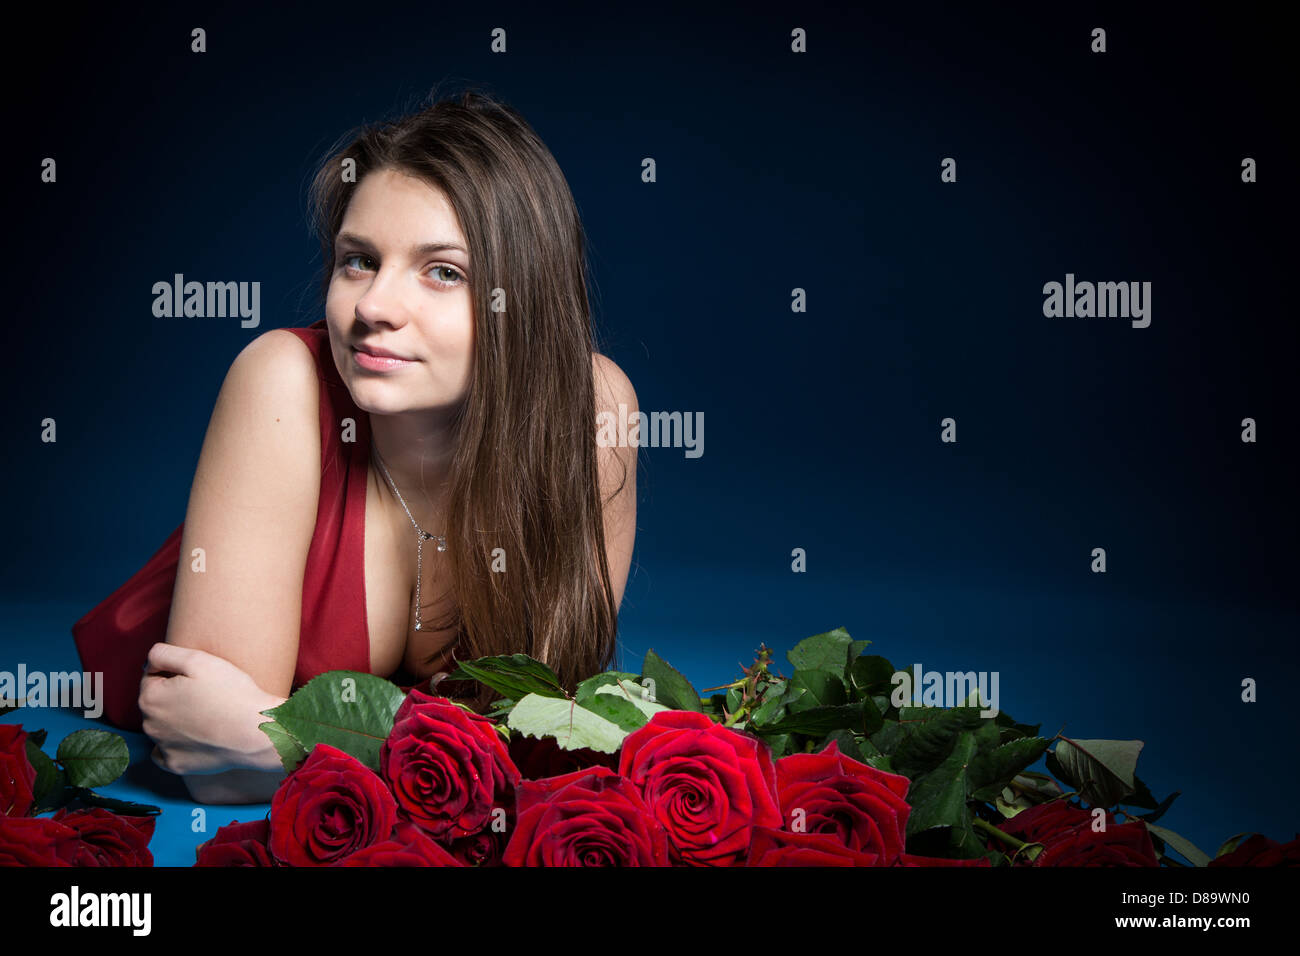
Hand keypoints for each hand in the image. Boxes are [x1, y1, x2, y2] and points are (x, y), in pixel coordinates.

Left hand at [138, 642, 286, 775]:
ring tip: (206, 713)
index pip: (151, 677)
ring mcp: (162, 747)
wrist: (255, 732)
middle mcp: (149, 725)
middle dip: (173, 696)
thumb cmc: (230, 693)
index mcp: (150, 697)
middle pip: (156, 702)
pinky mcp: (176, 764)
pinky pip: (167, 752)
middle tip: (205, 694)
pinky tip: (195, 737)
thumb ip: (164, 653)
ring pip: (161, 726)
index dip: (175, 672)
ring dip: (175, 719)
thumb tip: (149, 660)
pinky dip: (177, 744)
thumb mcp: (198, 659)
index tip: (198, 677)